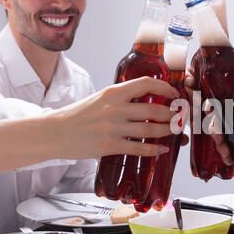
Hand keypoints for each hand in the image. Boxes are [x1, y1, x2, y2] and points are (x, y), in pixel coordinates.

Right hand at [53, 77, 177, 159]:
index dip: (165, 88)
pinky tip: (161, 150)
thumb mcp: (99, 99)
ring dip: (167, 131)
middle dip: (172, 114)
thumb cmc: (76, 116)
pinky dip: (153, 150)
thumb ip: (119, 98)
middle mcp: (115, 108)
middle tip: (179, 117)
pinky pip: (139, 148)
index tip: (173, 93)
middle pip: (154, 110)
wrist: (55, 132)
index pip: (146, 84)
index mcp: (113, 92)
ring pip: (151, 129)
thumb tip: (142, 100)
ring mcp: (113, 128)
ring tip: (174, 132)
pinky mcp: (109, 145)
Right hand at [210, 98, 233, 165]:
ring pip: (229, 135)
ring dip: (222, 144)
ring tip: (225, 152)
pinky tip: (230, 161)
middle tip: (218, 138)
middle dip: (216, 128)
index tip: (209, 112)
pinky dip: (231, 156)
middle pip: (225, 117)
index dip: (216, 103)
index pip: (230, 94)